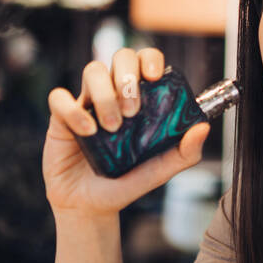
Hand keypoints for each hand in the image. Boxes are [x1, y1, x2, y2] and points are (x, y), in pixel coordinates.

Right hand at [43, 47, 209, 217]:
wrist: (93, 206)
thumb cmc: (127, 182)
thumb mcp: (161, 170)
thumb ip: (185, 152)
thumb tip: (204, 127)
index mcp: (141, 98)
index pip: (145, 60)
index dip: (149, 58)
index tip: (154, 76)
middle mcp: (114, 93)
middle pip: (119, 56)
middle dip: (128, 77)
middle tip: (134, 110)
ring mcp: (87, 102)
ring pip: (92, 70)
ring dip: (105, 95)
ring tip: (112, 127)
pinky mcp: (61, 117)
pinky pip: (59, 97)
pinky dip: (73, 111)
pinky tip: (87, 132)